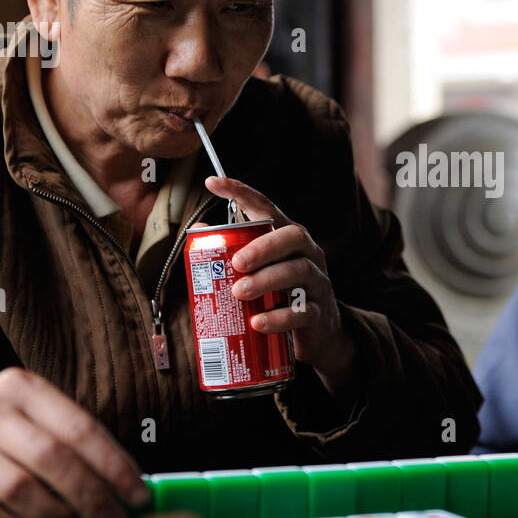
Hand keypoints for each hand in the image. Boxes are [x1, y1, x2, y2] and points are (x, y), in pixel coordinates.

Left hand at [196, 177, 357, 392]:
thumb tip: (199, 232)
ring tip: (239, 292)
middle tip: (236, 262)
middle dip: (262, 246)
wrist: (318, 333)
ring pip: (299, 271)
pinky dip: (278, 317)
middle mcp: (308, 254)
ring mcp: (316, 283)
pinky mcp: (318, 313)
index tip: (213, 183)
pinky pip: (302, 312)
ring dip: (266, 279)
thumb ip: (235, 253)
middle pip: (292, 237)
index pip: (268, 209)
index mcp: (289, 239)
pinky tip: (257, 322)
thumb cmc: (282, 294)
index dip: (241, 193)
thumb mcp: (262, 271)